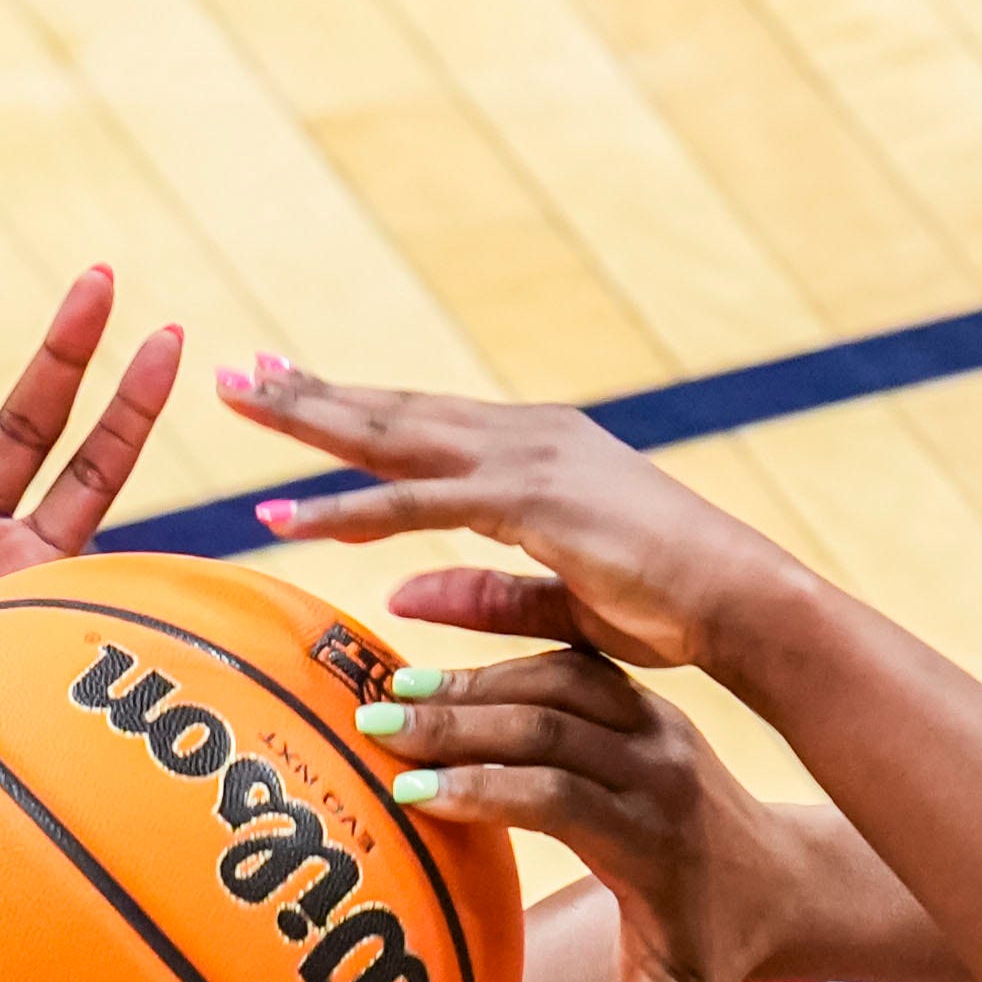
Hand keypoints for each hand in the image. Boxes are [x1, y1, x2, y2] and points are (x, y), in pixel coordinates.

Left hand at [214, 360, 810, 678]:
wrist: (744, 601)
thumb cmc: (674, 608)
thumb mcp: (564, 604)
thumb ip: (483, 595)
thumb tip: (396, 591)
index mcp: (541, 453)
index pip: (429, 424)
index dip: (356, 409)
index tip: (292, 390)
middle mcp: (530, 439)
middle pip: (399, 412)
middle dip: (312, 393)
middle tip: (237, 373)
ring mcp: (530, 462)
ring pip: (396, 439)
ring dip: (312, 421)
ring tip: (238, 402)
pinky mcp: (531, 503)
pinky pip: (419, 506)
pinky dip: (350, 510)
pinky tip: (292, 516)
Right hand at [357, 653, 784, 981]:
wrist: (774, 887)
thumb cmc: (708, 960)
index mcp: (654, 841)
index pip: (561, 797)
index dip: (483, 790)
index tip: (406, 793)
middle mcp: (659, 770)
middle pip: (551, 726)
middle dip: (457, 726)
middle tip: (371, 728)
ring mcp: (657, 726)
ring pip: (559, 680)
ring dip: (474, 683)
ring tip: (392, 692)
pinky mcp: (648, 703)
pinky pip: (573, 665)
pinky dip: (506, 664)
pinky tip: (441, 677)